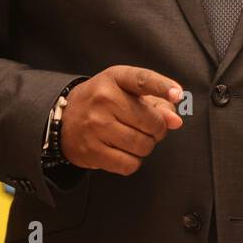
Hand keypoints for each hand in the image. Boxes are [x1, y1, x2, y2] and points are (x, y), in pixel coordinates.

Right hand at [61, 66, 183, 174]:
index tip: (178, 95)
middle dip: (158, 129)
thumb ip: (157, 101)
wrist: (64, 118)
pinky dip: (133, 161)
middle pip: (152, 122)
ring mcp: (96, 125)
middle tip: (148, 128)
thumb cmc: (104, 101)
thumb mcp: (126, 90)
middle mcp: (104, 99)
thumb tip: (176, 121)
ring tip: (133, 138)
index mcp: (115, 78)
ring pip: (143, 145)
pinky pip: (129, 164)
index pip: (142, 80)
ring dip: (146, 146)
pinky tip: (123, 151)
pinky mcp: (92, 150)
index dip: (162, 87)